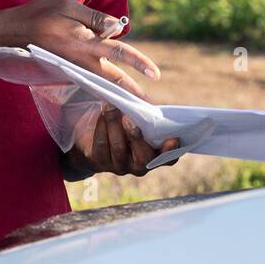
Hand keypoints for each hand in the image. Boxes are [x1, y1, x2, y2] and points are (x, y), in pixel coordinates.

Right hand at [8, 0, 159, 97]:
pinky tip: (110, 88)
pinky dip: (103, 85)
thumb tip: (116, 27)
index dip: (139, 62)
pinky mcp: (65, 68)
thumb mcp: (67, 5)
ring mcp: (72, 67)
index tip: (155, 74)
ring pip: (101, 81)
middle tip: (149, 104)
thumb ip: (93, 17)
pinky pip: (89, 79)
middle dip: (132, 91)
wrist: (10, 31)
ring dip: (118, 91)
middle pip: (113, 77)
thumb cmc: (39, 13)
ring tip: (134, 99)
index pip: (119, 52)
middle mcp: (81, 60)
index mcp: (85, 43)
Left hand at [64, 105, 180, 176]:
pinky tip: (102, 112)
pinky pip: (102, 145)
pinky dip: (101, 126)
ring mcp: (120, 166)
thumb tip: (149, 97)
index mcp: (155, 153)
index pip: (168, 159)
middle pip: (143, 157)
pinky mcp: (100, 162)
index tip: (173, 139)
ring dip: (114, 124)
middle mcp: (139, 164)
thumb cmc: (122, 117)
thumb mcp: (136, 111)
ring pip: (119, 148)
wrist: (91, 127)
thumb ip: (145, 108)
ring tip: (110, 106)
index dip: (171, 151)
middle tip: (128, 118)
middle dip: (136, 137)